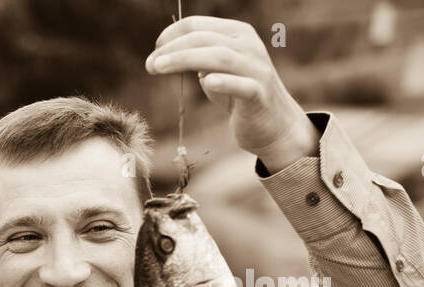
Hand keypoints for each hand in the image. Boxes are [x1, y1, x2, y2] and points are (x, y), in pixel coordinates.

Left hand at [147, 16, 317, 170]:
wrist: (273, 124)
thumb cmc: (239, 94)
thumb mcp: (218, 70)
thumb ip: (198, 58)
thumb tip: (164, 55)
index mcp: (237, 34)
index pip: (199, 25)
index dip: (173, 34)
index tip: (155, 49)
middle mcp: (249, 46)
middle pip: (205, 39)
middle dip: (173, 49)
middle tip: (150, 63)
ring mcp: (256, 68)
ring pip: (219, 57)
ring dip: (185, 59)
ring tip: (160, 67)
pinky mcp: (259, 94)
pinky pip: (242, 85)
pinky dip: (224, 82)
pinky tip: (207, 81)